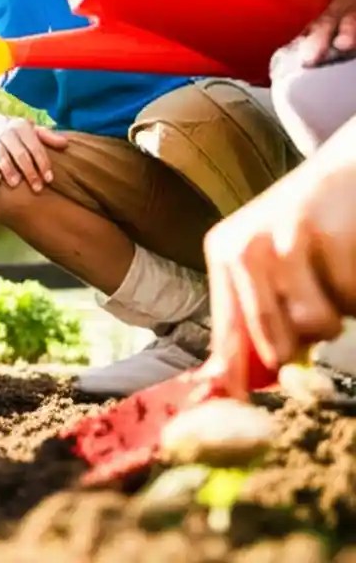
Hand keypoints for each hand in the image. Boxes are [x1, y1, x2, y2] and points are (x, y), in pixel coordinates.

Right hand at [0, 115, 67, 196]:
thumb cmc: (18, 132)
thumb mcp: (33, 130)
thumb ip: (48, 137)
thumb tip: (65, 144)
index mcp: (22, 127)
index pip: (35, 147)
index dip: (43, 163)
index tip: (49, 179)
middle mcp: (7, 133)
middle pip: (20, 154)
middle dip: (29, 171)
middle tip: (38, 188)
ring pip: (2, 157)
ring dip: (9, 171)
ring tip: (16, 184)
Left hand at [203, 160, 355, 394]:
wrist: (353, 164)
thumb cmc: (313, 222)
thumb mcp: (273, 259)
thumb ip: (261, 310)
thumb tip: (235, 376)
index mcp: (227, 254)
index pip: (226, 327)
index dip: (232, 373)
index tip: (237, 404)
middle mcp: (246, 248)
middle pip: (274, 338)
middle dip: (306, 339)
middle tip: (322, 307)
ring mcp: (286, 240)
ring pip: (319, 322)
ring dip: (341, 311)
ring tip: (339, 276)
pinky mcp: (331, 236)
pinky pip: (353, 297)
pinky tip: (355, 255)